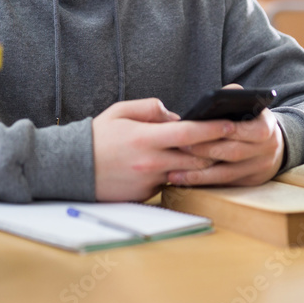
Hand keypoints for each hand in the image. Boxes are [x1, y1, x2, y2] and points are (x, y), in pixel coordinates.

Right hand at [92, 98, 236, 201]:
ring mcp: (149, 181)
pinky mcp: (146, 195)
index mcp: (146, 138)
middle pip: (196, 158)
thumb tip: (174, 116)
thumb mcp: (120, 111)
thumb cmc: (97, 136)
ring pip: (186, 172)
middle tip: (231, 140)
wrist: (72, 168)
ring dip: (199, 164)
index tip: (231, 124)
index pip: (190, 133)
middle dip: (215, 149)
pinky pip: (170, 182)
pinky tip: (181, 164)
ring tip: (211, 152)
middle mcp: (151, 162)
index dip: (214, 128)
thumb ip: (150, 108)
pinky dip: (177, 173)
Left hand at [169, 107, 284, 187]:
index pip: (241, 129)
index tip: (193, 130)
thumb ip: (232, 97)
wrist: (274, 144)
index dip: (217, 131)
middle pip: (232, 153)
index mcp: (266, 126)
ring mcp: (260, 168)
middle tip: (180, 148)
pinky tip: (184, 181)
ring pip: (227, 174)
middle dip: (204, 151)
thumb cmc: (251, 119)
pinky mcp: (251, 182)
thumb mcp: (247, 105)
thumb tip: (212, 100)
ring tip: (174, 173)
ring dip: (199, 174)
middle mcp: (267, 149)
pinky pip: (225, 184)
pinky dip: (204, 183)